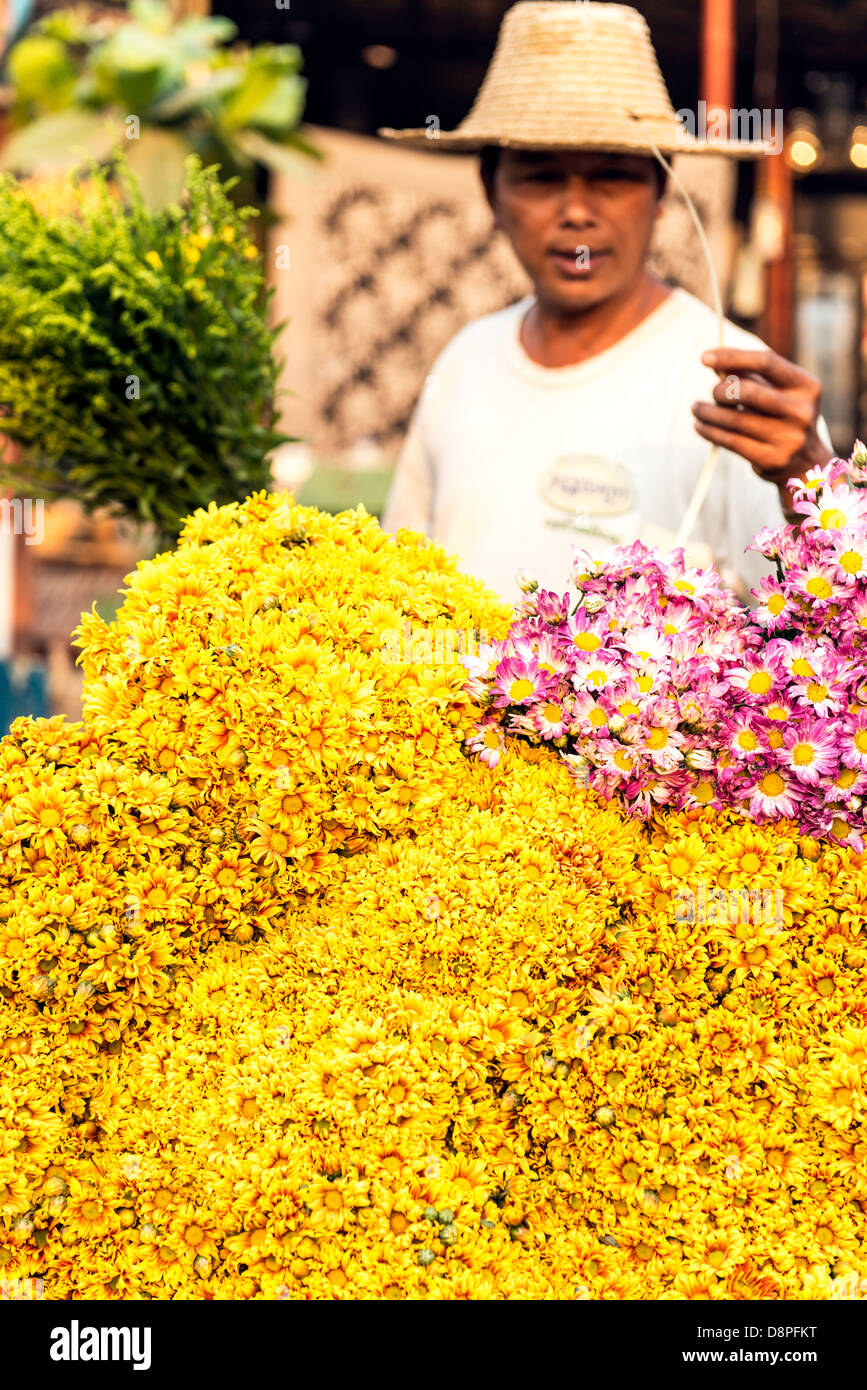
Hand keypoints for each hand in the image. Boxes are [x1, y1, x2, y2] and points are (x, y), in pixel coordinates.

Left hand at [691, 348, 833, 508]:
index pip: (766, 362)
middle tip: (712, 393)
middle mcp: (801, 411)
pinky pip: (731, 441)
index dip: (732, 356)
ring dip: (708, 412)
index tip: (704, 357)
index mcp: (807, 386)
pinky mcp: (772, 459)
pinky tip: (700, 425)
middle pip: (748, 391)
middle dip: (721, 390)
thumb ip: (752, 376)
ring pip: (734, 419)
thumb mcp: (778, 393)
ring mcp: (788, 438)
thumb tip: (718, 365)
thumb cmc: (784, 418)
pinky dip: (710, 431)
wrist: (806, 464)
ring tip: (696, 408)